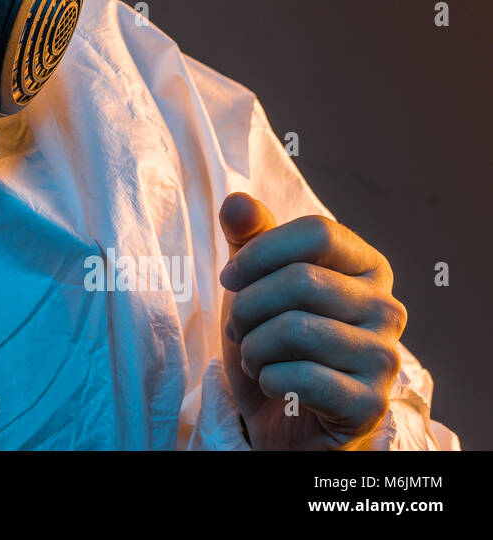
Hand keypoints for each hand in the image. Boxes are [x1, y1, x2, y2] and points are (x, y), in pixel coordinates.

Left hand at [217, 192, 406, 449]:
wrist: (283, 415)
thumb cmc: (273, 339)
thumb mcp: (255, 282)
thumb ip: (248, 239)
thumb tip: (236, 201)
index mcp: (368, 268)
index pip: (318, 232)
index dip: (261, 251)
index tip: (229, 277)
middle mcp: (388, 308)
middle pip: (302, 280)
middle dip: (248, 305)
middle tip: (238, 328)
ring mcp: (385, 357)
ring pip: (297, 329)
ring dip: (254, 346)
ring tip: (254, 357)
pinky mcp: (370, 402)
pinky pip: (303, 377)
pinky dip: (269, 379)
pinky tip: (273, 383)